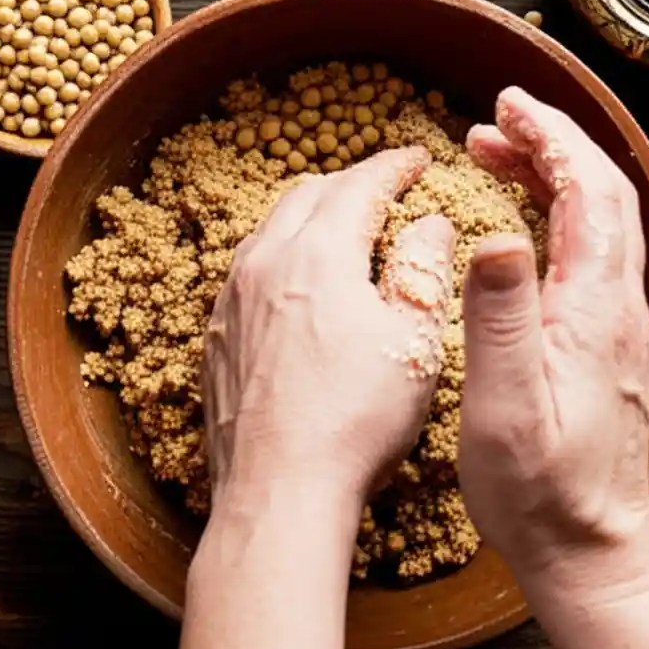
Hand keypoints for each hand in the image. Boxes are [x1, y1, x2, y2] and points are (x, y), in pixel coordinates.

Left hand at [202, 147, 455, 504]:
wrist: (278, 490)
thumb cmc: (355, 420)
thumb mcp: (415, 340)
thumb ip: (425, 269)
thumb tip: (430, 224)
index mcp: (318, 254)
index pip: (360, 185)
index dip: (394, 166)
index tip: (417, 159)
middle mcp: (264, 264)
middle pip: (308, 195)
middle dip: (351, 184)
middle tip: (385, 191)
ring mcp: (232, 300)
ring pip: (271, 230)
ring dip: (311, 218)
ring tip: (343, 230)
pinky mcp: (218, 336)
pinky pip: (249, 272)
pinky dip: (281, 257)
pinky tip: (299, 285)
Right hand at [459, 87, 648, 590]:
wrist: (588, 552)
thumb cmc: (540, 490)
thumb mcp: (504, 404)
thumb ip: (501, 317)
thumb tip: (497, 236)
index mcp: (595, 308)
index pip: (588, 191)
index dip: (550, 136)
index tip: (509, 104)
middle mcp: (618, 308)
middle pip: (602, 195)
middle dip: (552, 144)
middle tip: (493, 124)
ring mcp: (617, 328)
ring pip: (599, 224)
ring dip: (554, 179)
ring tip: (497, 160)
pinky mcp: (607, 348)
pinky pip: (591, 258)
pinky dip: (558, 220)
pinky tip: (523, 229)